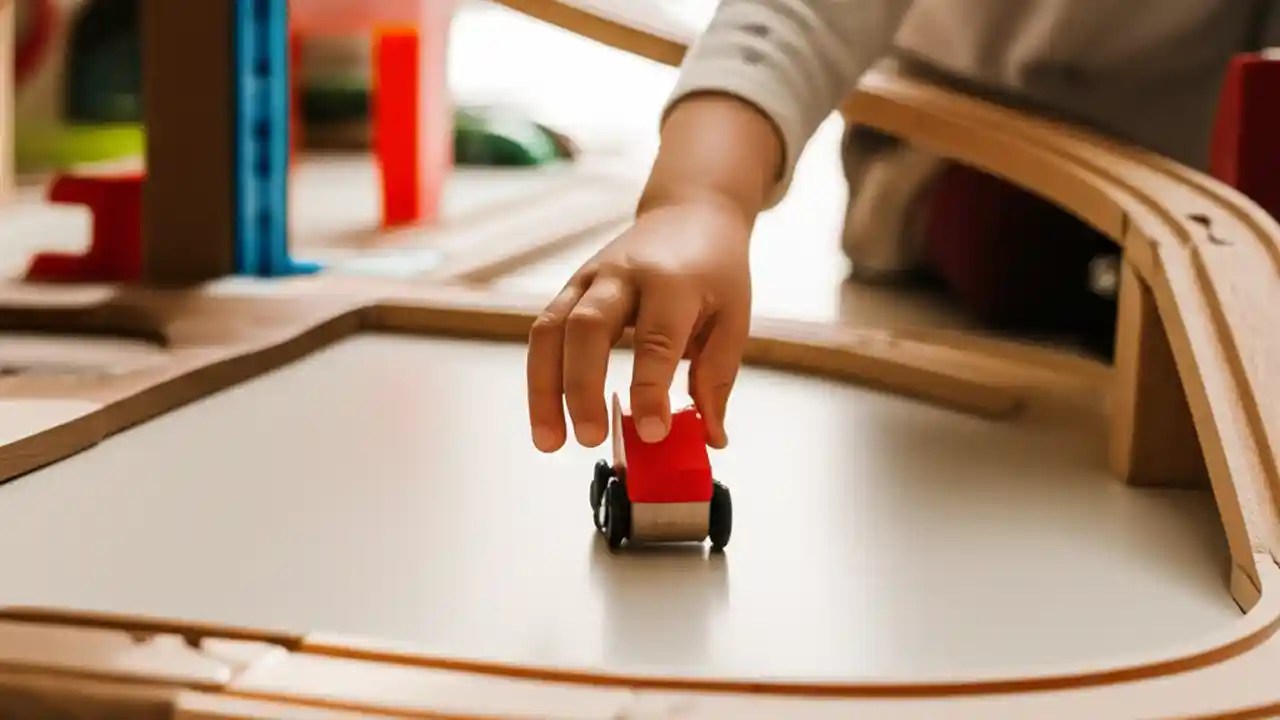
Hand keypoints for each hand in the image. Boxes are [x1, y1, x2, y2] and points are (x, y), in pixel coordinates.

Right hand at [526, 197, 752, 452]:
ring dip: (544, 388)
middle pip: (587, 328)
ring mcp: (590, 279)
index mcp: (673, 282)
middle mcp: (624, 276)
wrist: (690, 212)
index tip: (652, 432)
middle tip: (590, 439)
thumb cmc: (714, 270)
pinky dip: (540, 376)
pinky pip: (544, 332)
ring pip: (551, 330)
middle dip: (582, 387)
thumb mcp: (733, 318)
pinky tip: (546, 416)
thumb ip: (717, 378)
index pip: (656, 339)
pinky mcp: (571, 288)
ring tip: (549, 441)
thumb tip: (711, 438)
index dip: (650, 388)